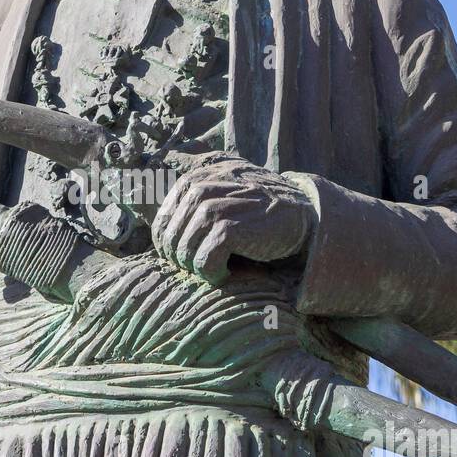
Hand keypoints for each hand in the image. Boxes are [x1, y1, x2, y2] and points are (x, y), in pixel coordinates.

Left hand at [152, 155, 314, 283]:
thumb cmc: (258, 212)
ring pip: (184, 256)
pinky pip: (204, 265)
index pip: (160, 228)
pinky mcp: (227, 228)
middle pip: (169, 244)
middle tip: (211, 265)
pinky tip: (229, 272)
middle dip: (187, 262)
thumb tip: (156, 229)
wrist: (300, 214)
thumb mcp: (222, 193)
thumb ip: (191, 202)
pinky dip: (216, 275)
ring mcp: (212, 208)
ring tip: (223, 267)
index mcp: (191, 181)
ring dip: (202, 270)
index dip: (173, 251)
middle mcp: (198, 190)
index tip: (195, 258)